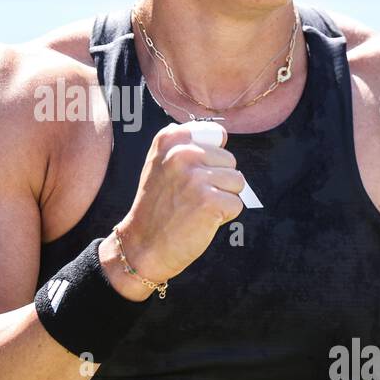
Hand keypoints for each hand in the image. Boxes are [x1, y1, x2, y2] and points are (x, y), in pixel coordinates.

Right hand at [102, 121, 245, 297]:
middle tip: (191, 197)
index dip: (212, 157)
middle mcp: (182, 153)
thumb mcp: (158, 163)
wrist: (143, 245)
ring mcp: (196, 177)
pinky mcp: (210, 201)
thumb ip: (184, 145)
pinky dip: (224, 216)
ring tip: (196, 207)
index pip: (217, 134)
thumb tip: (219, 135)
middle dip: (218, 180)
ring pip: (237, 181)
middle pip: (229, 160)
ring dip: (223, 198)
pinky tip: (201, 220)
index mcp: (170, 140)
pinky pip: (237, 204)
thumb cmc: (156, 207)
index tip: (194, 173)